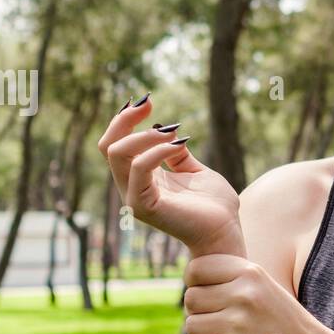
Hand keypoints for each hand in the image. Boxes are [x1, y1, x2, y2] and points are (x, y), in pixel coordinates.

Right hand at [96, 93, 243, 256]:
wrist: (226, 231)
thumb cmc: (214, 205)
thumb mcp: (194, 170)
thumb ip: (177, 153)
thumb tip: (167, 131)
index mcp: (141, 178)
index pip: (115, 145)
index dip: (124, 120)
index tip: (146, 101)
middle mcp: (132, 187)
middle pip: (108, 146)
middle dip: (125, 119)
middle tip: (150, 104)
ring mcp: (135, 198)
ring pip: (117, 154)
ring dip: (144, 135)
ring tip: (172, 133)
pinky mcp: (145, 207)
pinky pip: (139, 169)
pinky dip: (157, 151)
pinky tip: (178, 145)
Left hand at [182, 253, 333, 333]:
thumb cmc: (275, 312)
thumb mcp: (259, 281)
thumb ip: (228, 273)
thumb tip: (188, 273)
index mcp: (249, 273)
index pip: (196, 270)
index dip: (194, 282)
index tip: (204, 291)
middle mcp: (244, 295)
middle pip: (191, 299)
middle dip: (197, 309)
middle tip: (212, 315)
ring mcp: (239, 324)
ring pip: (191, 325)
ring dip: (199, 332)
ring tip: (216, 332)